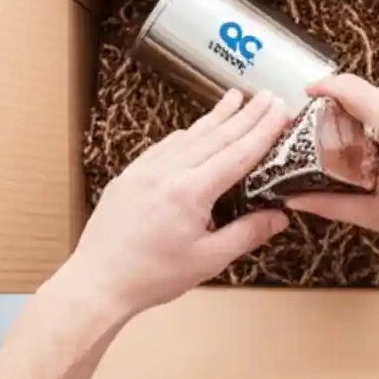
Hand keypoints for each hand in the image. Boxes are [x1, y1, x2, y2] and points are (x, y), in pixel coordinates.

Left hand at [63, 89, 290, 316]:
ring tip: (235, 98)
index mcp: (190, 192)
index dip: (263, 130)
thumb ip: (247, 233)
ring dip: (215, 117)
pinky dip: (186, 134)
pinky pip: (164, 146)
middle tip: (267, 95)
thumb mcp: (209, 260)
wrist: (98, 282)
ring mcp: (145, 171)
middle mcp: (167, 173)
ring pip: (188, 136)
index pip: (237, 154)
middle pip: (216, 136)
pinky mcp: (129, 176)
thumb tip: (279, 217)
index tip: (281, 111)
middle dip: (245, 114)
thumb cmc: (152, 276)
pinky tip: (194, 129)